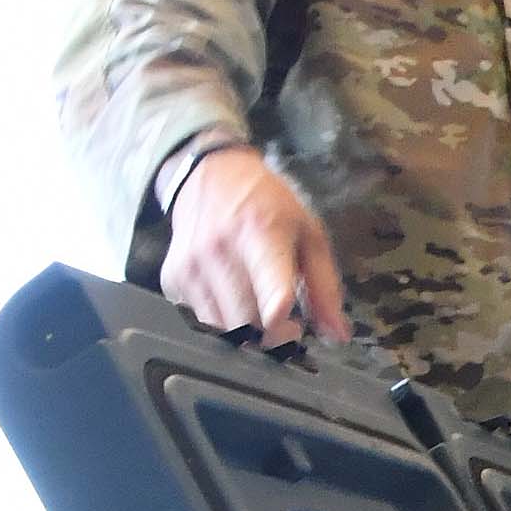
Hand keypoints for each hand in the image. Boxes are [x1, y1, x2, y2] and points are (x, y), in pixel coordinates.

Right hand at [162, 146, 348, 344]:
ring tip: (261, 312)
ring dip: (246, 333)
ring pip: (221, 329)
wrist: (211, 174)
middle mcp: (219, 251)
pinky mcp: (173, 278)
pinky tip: (233, 300)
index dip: (281, 320)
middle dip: (272, 336)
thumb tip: (337, 333)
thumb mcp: (308, 234)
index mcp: (261, 234)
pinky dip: (220, 321)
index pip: (268, 289)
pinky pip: (199, 319)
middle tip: (287, 326)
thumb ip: (325, 287)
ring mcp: (191, 266)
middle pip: (246, 323)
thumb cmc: (266, 204)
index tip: (294, 327)